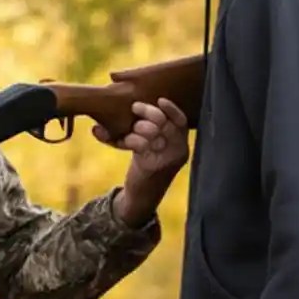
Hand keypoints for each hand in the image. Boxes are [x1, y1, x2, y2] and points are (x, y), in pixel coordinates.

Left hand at [94, 98, 189, 226]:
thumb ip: (145, 130)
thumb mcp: (150, 148)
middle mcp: (178, 151)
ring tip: (128, 132)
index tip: (159, 100)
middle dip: (149, 112)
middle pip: (165, 123)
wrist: (141, 198)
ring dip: (137, 127)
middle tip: (134, 108)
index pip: (181, 121)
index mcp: (181, 145)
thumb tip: (118, 111)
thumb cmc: (145, 167)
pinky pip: (140, 144)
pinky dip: (127, 139)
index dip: (170, 108)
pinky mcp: (152, 167)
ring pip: (153, 132)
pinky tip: (116, 139)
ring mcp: (166, 160)